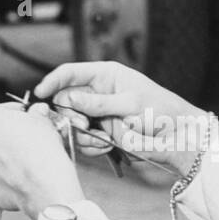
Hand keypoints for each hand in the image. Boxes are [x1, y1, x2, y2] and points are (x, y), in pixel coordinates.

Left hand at [0, 102, 83, 219]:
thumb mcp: (43, 120)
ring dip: (1, 162)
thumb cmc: (41, 149)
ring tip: (22, 166)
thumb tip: (38, 111)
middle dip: (5, 140)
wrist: (42, 184)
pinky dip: (0, 182)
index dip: (17, 117)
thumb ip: (36, 113)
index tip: (27, 123)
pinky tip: (16, 181)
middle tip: (26, 146)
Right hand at [34, 61, 207, 174]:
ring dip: (80, 133)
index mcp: (105, 76)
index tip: (41, 93)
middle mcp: (97, 93)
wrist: (178, 138)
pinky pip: (83, 140)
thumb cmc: (161, 111)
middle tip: (82, 123)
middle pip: (65, 100)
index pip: (70, 73)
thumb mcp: (131, 103)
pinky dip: (89, 145)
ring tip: (100, 138)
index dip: (53, 81)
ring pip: (71, 123)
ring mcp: (98, 115)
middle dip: (69, 113)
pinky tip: (105, 146)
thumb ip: (99, 103)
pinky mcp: (101, 134)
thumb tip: (71, 99)